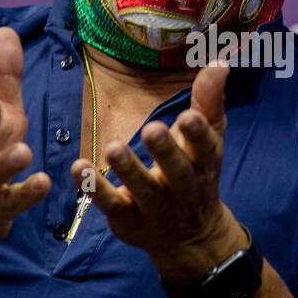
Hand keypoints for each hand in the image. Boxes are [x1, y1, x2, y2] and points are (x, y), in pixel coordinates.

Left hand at [68, 61, 247, 286]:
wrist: (190, 237)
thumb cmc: (197, 172)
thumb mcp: (209, 139)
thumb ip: (209, 101)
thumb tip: (219, 61)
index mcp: (205, 165)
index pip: (205, 149)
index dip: (197, 134)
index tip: (189, 116)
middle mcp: (184, 190)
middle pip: (177, 172)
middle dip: (165, 152)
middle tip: (152, 129)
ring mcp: (156, 209)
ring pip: (142, 191)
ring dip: (128, 170)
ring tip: (113, 147)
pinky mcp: (129, 222)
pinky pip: (111, 205)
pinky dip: (95, 189)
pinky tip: (79, 168)